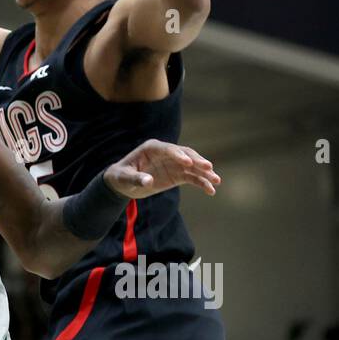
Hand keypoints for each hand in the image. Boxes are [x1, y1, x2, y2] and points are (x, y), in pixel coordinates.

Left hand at [105, 139, 219, 198]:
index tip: (188, 163)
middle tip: (209, 168)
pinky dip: (202, 183)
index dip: (179, 155)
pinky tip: (211, 191)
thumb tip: (148, 181)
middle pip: (185, 154)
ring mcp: (174, 163)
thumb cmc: (121, 177)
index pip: (168, 149)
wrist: (124, 183)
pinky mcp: (178, 174)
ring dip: (205, 173)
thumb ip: (136, 179)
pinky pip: (192, 178)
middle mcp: (166, 153)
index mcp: (152, 148)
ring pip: (193, 166)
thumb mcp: (124, 178)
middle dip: (197, 161)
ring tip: (216, 181)